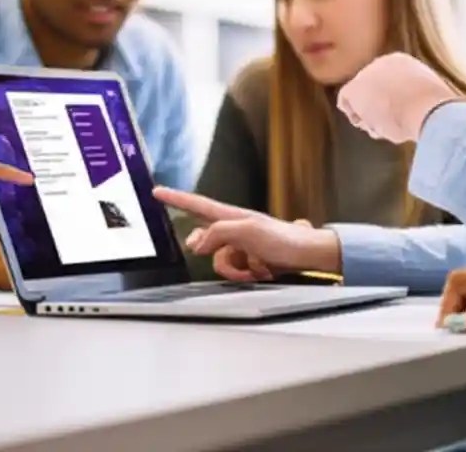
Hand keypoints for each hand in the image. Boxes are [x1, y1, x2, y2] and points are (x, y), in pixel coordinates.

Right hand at [153, 188, 341, 280]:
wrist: (308, 255)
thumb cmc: (284, 239)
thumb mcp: (247, 231)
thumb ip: (218, 233)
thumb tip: (198, 242)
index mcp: (231, 216)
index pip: (197, 205)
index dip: (176, 198)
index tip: (157, 191)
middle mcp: (234, 229)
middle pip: (205, 242)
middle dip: (216, 255)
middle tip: (237, 257)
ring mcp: (242, 246)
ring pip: (219, 261)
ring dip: (236, 268)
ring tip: (257, 266)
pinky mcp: (250, 261)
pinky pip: (234, 271)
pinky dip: (246, 274)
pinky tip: (262, 270)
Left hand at [337, 52, 459, 142]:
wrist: (427, 109)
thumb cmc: (434, 111)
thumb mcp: (430, 100)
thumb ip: (416, 100)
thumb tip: (415, 114)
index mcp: (402, 62)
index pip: (389, 83)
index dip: (392, 102)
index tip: (398, 117)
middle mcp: (381, 62)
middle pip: (372, 90)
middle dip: (377, 109)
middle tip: (388, 125)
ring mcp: (366, 74)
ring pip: (361, 100)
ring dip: (370, 117)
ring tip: (386, 128)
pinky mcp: (354, 88)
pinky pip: (346, 103)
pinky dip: (357, 117)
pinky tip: (372, 124)